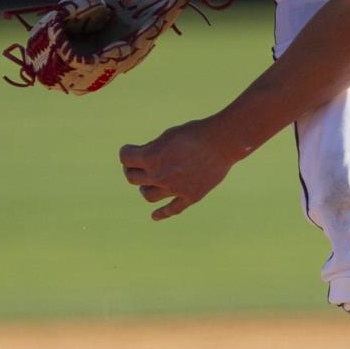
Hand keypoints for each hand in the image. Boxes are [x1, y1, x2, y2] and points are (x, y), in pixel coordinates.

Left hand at [119, 119, 239, 220]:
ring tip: (148, 182)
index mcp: (151, 157)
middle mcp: (159, 175)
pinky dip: (162, 213)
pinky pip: (172, 209)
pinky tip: (155, 216)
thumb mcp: (169, 135)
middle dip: (131, 169)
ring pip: (148, 195)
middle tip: (136, 164)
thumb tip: (144, 159)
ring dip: (144, 188)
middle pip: (133, 178)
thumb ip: (153, 149)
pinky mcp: (190, 196)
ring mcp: (174, 189)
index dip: (125, 152)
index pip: (125, 157)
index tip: (129, 149)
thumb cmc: (196, 132)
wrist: (223, 141)